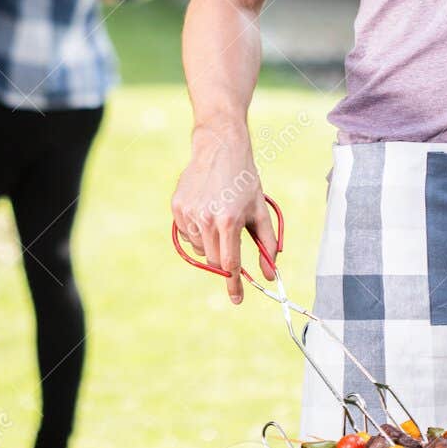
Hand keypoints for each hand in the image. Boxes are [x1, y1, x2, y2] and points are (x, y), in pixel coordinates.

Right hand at [170, 123, 278, 304]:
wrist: (219, 148)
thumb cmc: (244, 179)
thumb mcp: (260, 211)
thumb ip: (267, 245)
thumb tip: (269, 275)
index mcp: (229, 221)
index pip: (230, 265)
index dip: (234, 285)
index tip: (238, 299)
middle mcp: (206, 219)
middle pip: (214, 261)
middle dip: (225, 262)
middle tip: (233, 244)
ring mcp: (188, 214)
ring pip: (200, 250)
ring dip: (211, 246)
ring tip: (220, 220)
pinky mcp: (177, 208)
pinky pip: (187, 235)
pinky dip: (198, 233)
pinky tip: (207, 213)